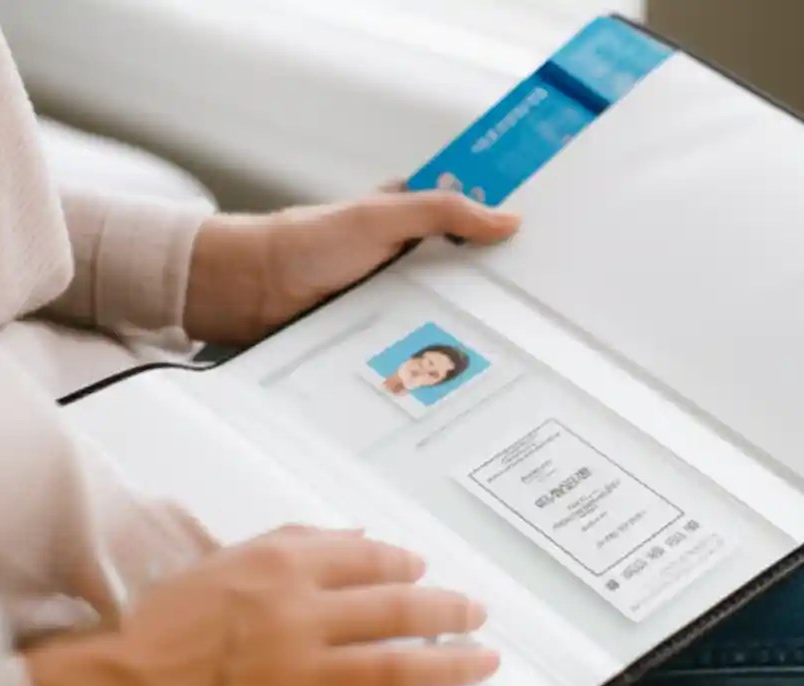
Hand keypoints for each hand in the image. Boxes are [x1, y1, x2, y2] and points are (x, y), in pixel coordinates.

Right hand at [29, 526, 495, 685]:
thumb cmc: (168, 622)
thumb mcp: (229, 559)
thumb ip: (297, 540)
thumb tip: (361, 536)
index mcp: (281, 566)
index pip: (368, 557)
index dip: (407, 564)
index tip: (424, 571)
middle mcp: (296, 616)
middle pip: (396, 610)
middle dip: (448, 611)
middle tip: (477, 613)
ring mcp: (295, 676)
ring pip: (392, 669)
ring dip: (447, 664)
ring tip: (481, 659)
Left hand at [184, 189, 519, 343]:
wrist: (255, 292)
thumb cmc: (307, 243)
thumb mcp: (381, 216)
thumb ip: (442, 213)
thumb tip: (505, 219)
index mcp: (412, 213)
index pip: (471, 209)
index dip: (504, 217)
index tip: (548, 232)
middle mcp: (410, 253)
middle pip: (470, 264)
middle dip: (500, 279)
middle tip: (546, 296)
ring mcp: (401, 293)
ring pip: (452, 305)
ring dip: (474, 319)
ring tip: (522, 336)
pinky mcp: (389, 329)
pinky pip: (425, 335)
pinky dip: (444, 344)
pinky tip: (473, 359)